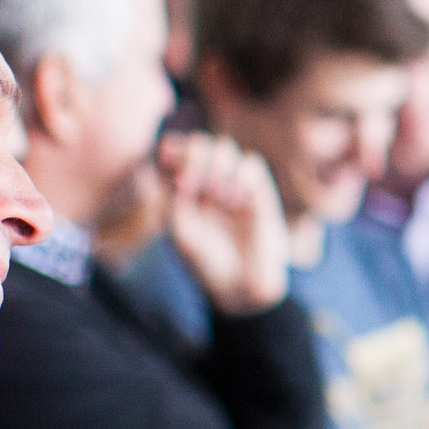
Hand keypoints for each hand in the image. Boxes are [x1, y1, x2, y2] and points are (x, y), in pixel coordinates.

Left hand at [159, 131, 288, 313]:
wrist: (241, 285)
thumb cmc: (205, 263)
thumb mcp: (180, 236)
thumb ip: (172, 205)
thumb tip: (172, 175)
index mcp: (181, 190)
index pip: (175, 153)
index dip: (173, 150)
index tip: (169, 166)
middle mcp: (206, 182)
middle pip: (199, 143)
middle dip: (194, 152)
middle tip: (192, 179)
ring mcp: (232, 184)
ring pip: (225, 148)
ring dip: (217, 162)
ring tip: (216, 192)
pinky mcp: (258, 191)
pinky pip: (251, 164)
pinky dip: (241, 174)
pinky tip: (235, 198)